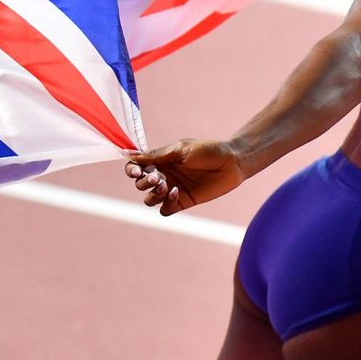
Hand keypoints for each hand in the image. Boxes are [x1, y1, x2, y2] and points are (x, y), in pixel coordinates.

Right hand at [124, 139, 246, 215]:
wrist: (231, 163)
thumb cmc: (207, 150)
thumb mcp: (180, 149)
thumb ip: (156, 155)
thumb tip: (129, 155)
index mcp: (160, 160)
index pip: (136, 167)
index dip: (131, 170)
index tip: (137, 171)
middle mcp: (163, 175)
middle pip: (140, 184)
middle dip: (145, 182)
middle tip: (158, 177)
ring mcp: (172, 190)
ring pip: (149, 199)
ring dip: (152, 194)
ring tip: (166, 186)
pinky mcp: (182, 202)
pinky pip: (164, 210)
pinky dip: (166, 204)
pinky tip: (177, 193)